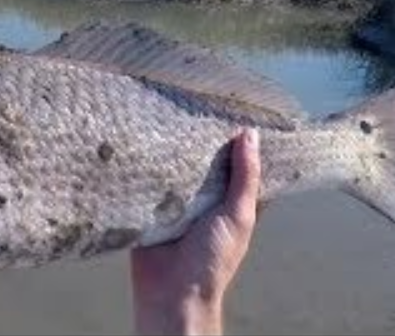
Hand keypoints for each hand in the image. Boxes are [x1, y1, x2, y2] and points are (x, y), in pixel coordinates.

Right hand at [130, 128, 261, 335]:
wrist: (171, 291)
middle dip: (202, 139)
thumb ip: (245, 177)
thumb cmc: (212, 260)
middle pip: (206, 161)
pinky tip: (143, 138)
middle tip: (197, 103)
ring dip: (173, 149)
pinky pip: (150, 180)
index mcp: (231, 201)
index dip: (239, 141)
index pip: (239, 164)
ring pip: (178, 167)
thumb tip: (250, 135)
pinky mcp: (151, 205)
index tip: (237, 108)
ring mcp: (177, 201)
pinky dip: (149, 165)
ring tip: (169, 112)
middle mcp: (205, 198)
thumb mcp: (238, 215)